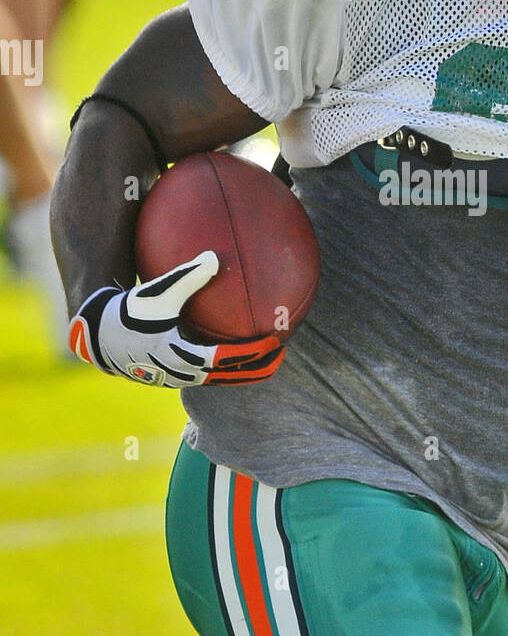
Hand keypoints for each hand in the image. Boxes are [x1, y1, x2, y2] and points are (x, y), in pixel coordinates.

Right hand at [68, 251, 284, 387]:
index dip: (255, 352)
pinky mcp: (173, 375)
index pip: (229, 358)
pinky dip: (226, 365)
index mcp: (183, 355)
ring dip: (244, 370)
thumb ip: (187, 276)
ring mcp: (179, 377)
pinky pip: (208, 373)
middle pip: (231, 376)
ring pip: (220, 379)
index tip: (277, 342)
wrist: (99, 337)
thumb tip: (214, 256)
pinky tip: (234, 347)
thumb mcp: (157, 293)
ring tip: (266, 358)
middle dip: (259, 368)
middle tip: (281, 354)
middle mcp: (184, 372)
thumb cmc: (128, 312)